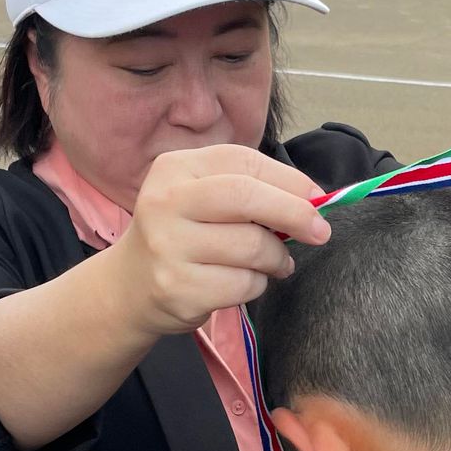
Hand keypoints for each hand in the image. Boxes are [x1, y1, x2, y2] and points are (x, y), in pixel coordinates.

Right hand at [117, 145, 329, 339]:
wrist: (131, 285)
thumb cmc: (183, 235)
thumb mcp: (203, 198)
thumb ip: (251, 190)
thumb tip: (315, 200)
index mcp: (175, 168)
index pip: (244, 163)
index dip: (290, 180)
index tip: (318, 199)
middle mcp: (166, 202)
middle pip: (247, 197)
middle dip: (294, 213)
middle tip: (320, 231)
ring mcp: (168, 246)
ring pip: (251, 246)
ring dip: (276, 257)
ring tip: (274, 262)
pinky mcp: (178, 287)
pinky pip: (243, 284)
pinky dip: (257, 284)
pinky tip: (245, 281)